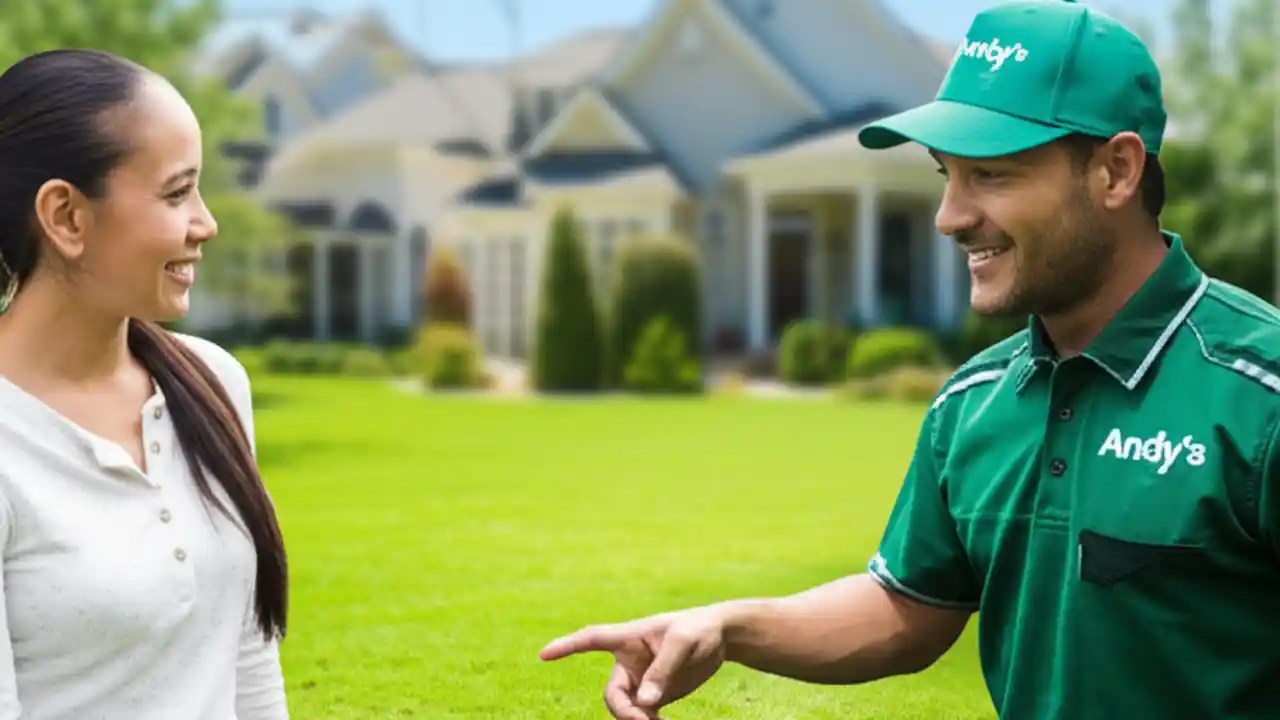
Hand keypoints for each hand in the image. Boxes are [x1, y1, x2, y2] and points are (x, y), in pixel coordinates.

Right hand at [539, 606, 728, 718]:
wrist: (720, 638)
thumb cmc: (699, 630)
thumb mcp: (683, 643)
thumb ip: (663, 670)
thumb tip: (644, 702)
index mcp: (629, 637)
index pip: (591, 640)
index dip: (566, 647)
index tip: (544, 655)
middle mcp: (628, 661)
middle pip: (612, 694)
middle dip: (625, 713)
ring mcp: (640, 680)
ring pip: (624, 709)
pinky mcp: (654, 696)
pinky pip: (642, 717)